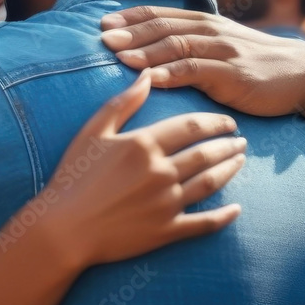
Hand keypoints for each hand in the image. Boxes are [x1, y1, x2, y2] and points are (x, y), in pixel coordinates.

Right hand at [41, 71, 244, 267]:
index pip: (191, 126)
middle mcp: (162, 172)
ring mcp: (167, 203)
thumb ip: (123, 103)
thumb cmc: (74, 176)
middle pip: (206, 154)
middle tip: (241, 140)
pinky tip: (237, 209)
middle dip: (228, 145)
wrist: (64, 228)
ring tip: (240, 161)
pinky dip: (224, 216)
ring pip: (211, 183)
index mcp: (145, 144)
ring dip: (229, 170)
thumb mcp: (93, 132)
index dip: (214, 122)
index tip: (228, 121)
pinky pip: (205, 223)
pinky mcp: (166, 231)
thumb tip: (148, 74)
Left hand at [99, 6, 304, 127]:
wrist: (303, 75)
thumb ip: (190, 45)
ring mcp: (222, 52)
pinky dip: (171, 74)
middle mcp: (211, 32)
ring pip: (177, 46)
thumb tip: (151, 49)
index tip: (102, 21)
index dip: (131, 17)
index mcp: (204, 24)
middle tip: (101, 36)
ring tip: (118, 55)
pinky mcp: (233, 75)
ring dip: (145, 50)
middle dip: (130, 31)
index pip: (161, 14)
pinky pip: (197, 72)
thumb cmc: (254, 64)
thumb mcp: (220, 47)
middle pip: (163, 27)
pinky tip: (150, 79)